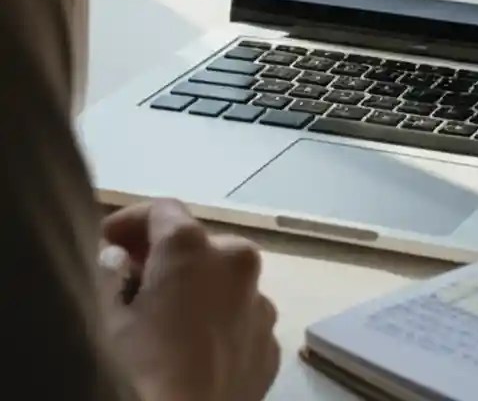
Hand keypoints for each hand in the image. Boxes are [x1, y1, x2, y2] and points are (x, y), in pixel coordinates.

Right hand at [101, 200, 280, 400]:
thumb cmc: (136, 369)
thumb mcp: (104, 319)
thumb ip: (110, 276)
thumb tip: (119, 260)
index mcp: (193, 248)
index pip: (163, 210)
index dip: (130, 222)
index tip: (107, 244)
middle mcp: (238, 264)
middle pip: (200, 246)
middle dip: (166, 258)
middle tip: (133, 283)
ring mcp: (261, 305)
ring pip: (226, 284)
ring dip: (198, 292)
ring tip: (166, 324)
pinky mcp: (271, 344)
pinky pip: (241, 322)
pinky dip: (219, 327)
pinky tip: (193, 354)